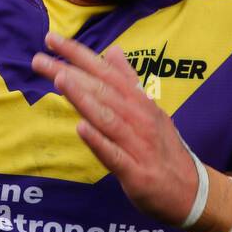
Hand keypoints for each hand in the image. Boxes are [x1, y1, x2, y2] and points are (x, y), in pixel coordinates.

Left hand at [32, 30, 199, 225]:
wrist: (191, 191)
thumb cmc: (163, 148)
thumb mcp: (149, 109)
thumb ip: (128, 80)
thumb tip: (112, 50)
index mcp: (139, 102)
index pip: (106, 71)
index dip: (79, 54)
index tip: (52, 39)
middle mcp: (139, 119)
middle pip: (102, 91)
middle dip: (71, 72)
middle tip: (39, 59)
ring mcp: (138, 145)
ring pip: (108, 118)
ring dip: (84, 99)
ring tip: (60, 80)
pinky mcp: (136, 173)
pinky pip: (115, 155)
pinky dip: (99, 141)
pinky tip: (81, 129)